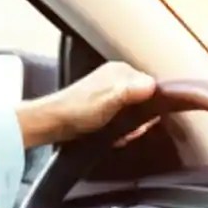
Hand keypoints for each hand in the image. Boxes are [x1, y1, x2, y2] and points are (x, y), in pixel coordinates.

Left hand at [16, 61, 157, 147]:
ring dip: (129, 128)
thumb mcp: (110, 99)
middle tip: (129, 131)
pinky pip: (123, 120)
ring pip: (134, 114)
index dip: (151, 106)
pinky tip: (113, 137)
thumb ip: (132, 90)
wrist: (53, 123)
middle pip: (144, 102)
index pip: (151, 86)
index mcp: (121, 71)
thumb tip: (154, 86)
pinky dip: (120, 131)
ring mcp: (109, 93)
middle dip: (139, 120)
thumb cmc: (80, 109)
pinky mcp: (103, 108)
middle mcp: (117, 79)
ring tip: (119, 135)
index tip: (144, 121)